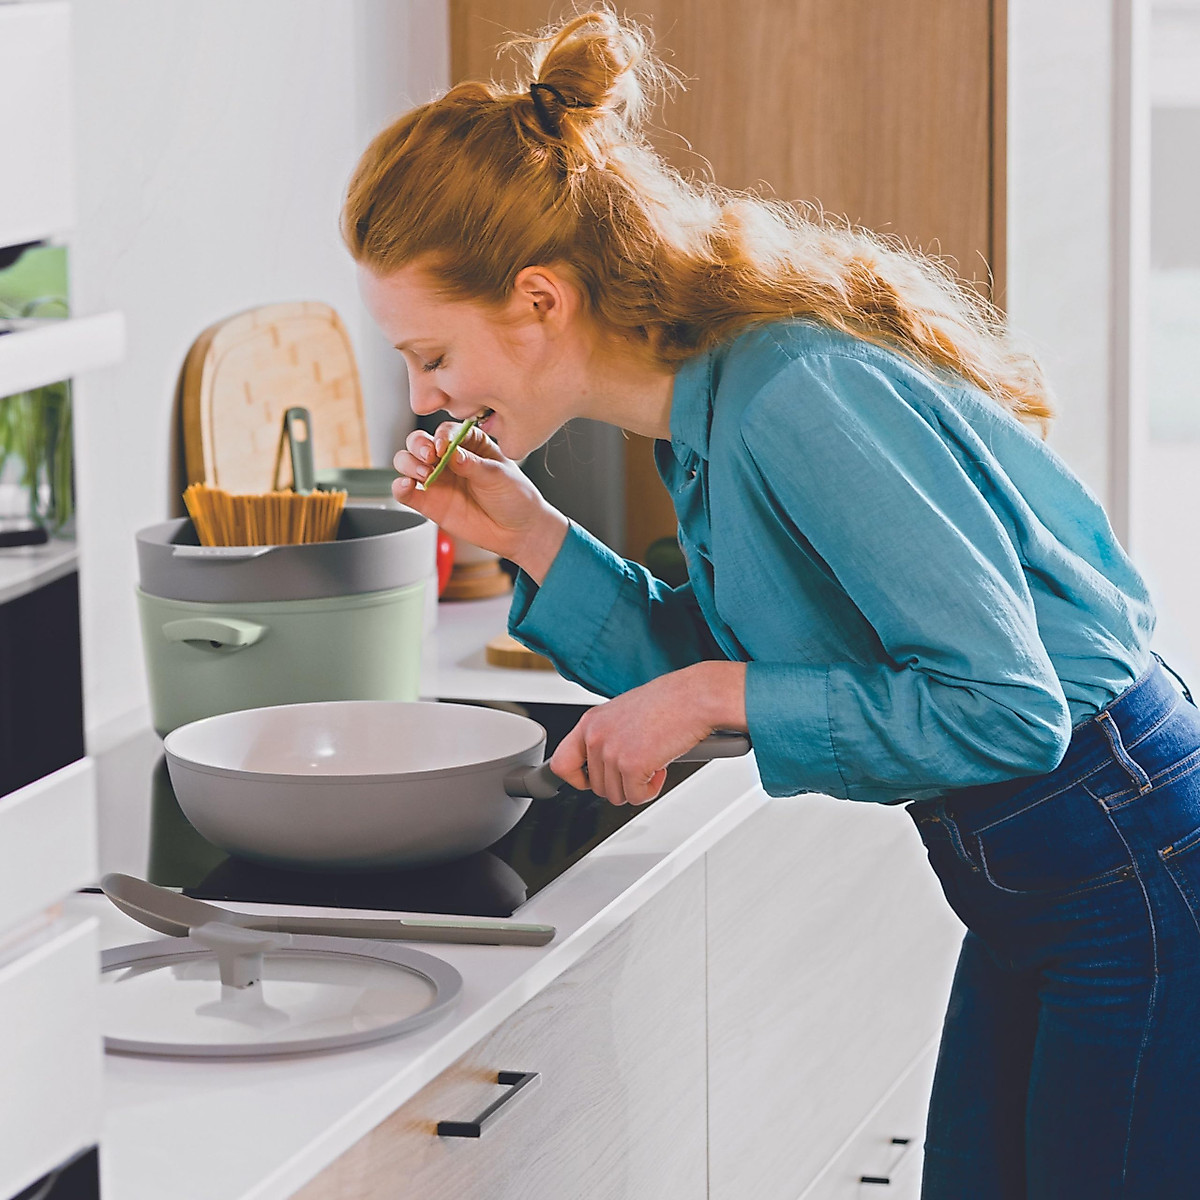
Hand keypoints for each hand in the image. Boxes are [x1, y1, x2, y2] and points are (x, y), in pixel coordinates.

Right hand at [392, 422, 566, 580]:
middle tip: (430, 457)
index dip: (441, 436)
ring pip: (407, 462)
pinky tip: (406, 486)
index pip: (446, 431)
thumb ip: (474, 465)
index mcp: (469, 443)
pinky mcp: (430, 503)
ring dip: (408, 464)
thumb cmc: (515, 497)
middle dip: (418, 445)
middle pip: (419, 442)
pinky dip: (400, 487)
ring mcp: (438, 480)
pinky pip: (407, 492)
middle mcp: (449, 458)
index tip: (444, 448)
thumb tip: (452, 454)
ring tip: (425, 474)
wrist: (517, 531)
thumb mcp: (499, 476)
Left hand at [550, 663, 747, 805]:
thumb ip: (607, 737)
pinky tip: (660, 767)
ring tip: (653, 762)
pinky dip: (651, 790)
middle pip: (596, 787)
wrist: (694, 697)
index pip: (561, 764)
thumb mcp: (624, 713)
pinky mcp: (631, 766)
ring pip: (616, 795)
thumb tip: (605, 766)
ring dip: (637, 786)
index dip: (577, 779)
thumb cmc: (669, 702)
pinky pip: (636, 797)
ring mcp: (611, 752)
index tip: (589, 781)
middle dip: (621, 783)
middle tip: (641, 765)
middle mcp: (596, 737)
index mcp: (590, 722)